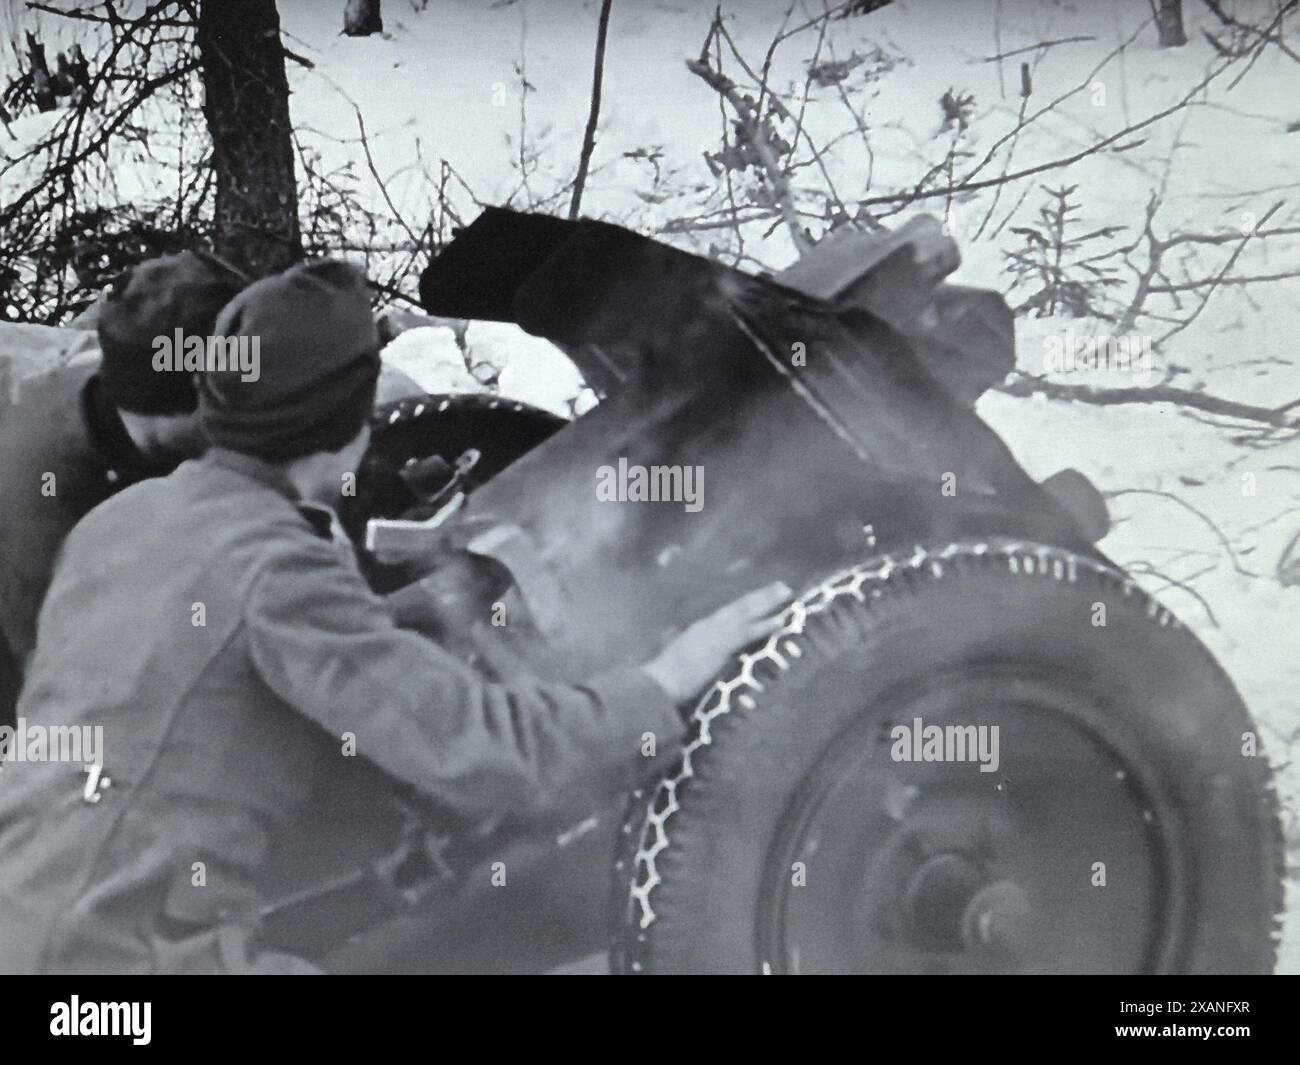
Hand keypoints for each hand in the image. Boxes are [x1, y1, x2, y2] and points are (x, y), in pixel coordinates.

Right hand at [640, 581, 792, 702]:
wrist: (658, 684)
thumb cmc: (664, 676)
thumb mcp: (675, 656)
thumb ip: (681, 646)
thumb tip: (677, 637)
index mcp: (699, 629)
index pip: (728, 612)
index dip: (746, 603)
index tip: (761, 595)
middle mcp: (709, 626)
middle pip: (740, 606)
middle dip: (762, 596)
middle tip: (782, 587)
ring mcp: (715, 634)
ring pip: (746, 613)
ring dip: (768, 603)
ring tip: (787, 594)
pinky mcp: (721, 646)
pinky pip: (748, 632)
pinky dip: (765, 625)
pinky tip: (780, 621)